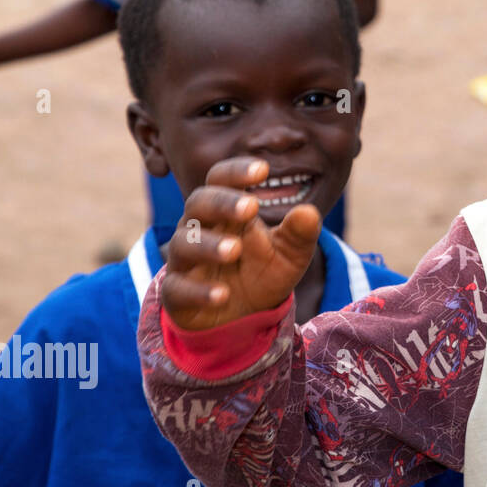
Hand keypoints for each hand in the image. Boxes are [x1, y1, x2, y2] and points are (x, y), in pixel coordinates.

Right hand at [161, 158, 321, 329]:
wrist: (243, 317)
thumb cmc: (263, 272)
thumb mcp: (291, 254)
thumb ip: (300, 233)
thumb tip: (309, 212)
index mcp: (227, 211)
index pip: (222, 180)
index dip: (237, 172)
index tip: (262, 170)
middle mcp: (200, 229)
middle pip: (199, 203)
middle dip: (222, 203)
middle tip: (251, 207)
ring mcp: (185, 260)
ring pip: (184, 244)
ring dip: (209, 246)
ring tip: (235, 251)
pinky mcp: (177, 293)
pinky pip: (178, 288)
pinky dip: (199, 291)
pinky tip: (222, 295)